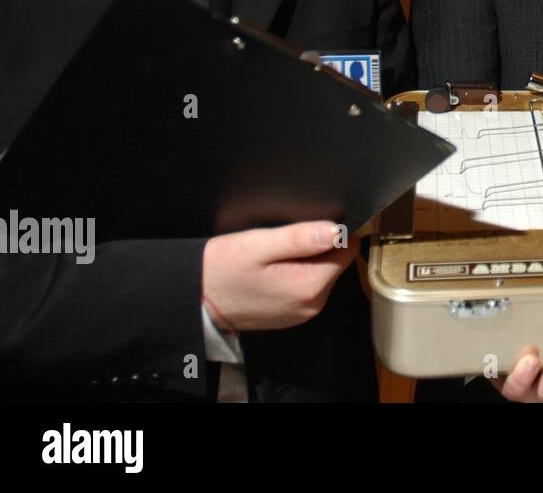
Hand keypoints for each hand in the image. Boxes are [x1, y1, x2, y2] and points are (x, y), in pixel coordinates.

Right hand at [202, 221, 355, 331]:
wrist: (195, 300)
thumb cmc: (221, 269)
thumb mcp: (259, 245)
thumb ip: (300, 237)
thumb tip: (337, 230)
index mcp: (309, 286)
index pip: (347, 251)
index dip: (335, 233)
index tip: (311, 227)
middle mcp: (312, 304)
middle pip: (335, 263)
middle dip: (318, 247)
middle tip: (283, 242)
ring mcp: (303, 312)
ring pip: (321, 274)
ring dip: (306, 260)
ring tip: (275, 256)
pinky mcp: (292, 314)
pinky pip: (306, 286)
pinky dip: (296, 274)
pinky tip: (272, 270)